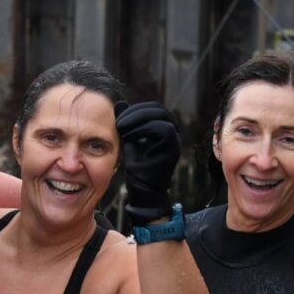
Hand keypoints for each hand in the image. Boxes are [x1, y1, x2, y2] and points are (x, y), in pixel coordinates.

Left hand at [116, 101, 180, 223]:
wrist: (142, 190)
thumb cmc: (136, 167)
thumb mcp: (128, 139)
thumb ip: (127, 122)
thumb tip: (121, 103)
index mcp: (163, 128)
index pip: (153, 108)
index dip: (135, 109)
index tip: (118, 119)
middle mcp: (173, 132)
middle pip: (158, 108)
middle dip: (136, 112)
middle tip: (119, 123)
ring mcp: (175, 140)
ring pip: (162, 116)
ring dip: (138, 119)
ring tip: (122, 129)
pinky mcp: (174, 149)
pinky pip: (164, 130)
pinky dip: (144, 129)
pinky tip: (130, 137)